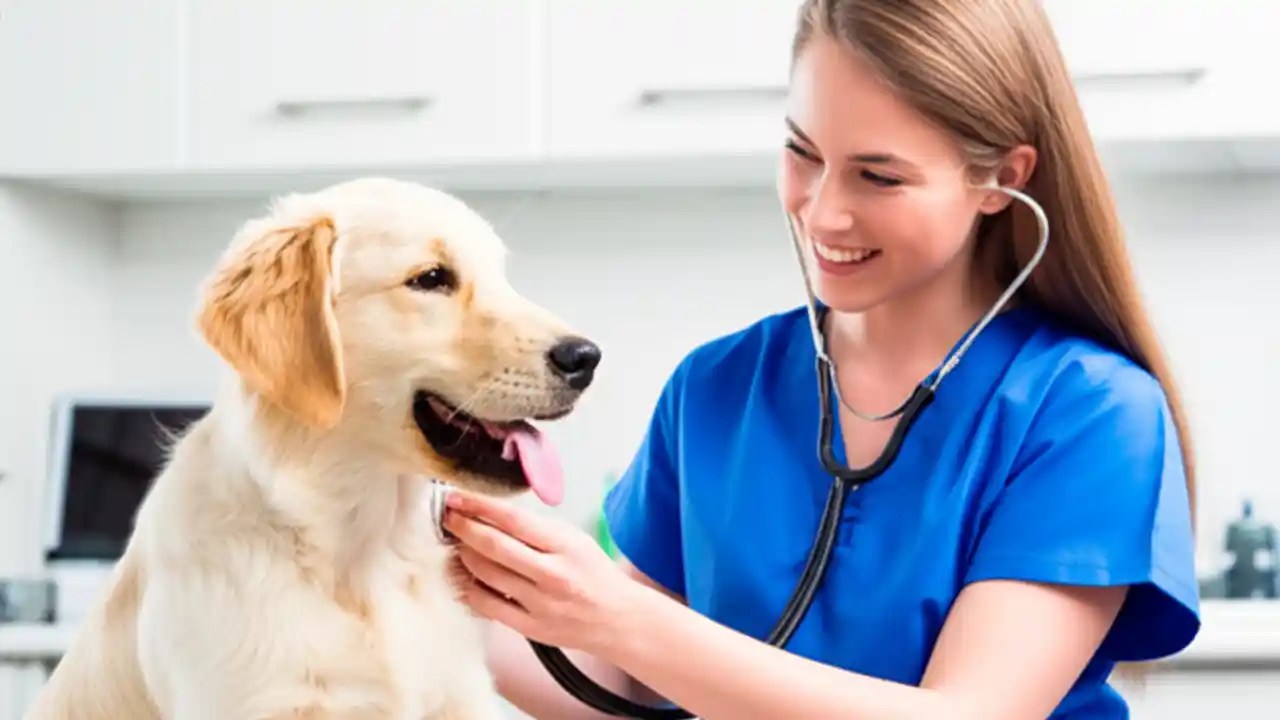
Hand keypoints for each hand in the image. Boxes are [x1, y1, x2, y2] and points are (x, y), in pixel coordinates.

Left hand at [442, 490, 647, 659]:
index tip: (458, 498)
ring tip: (457, 544)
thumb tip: (491, 514)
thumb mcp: (574, 540)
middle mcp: (552, 574)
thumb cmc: (594, 574)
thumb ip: (537, 529)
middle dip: (463, 528)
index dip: (479, 506)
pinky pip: (487, 605)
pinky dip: (469, 587)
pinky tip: (464, 576)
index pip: (513, 519)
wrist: (618, 619)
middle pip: (494, 546)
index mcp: (565, 546)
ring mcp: (539, 603)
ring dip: (463, 556)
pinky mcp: (529, 627)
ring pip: (485, 574)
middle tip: (449, 518)